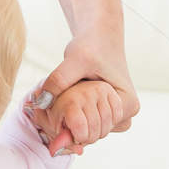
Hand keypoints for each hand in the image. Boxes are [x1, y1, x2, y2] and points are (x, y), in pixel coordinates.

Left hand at [26, 32, 138, 153]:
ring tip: (62, 103)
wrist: (99, 34)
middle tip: (55, 110)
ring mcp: (118, 112)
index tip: (56, 118)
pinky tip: (67, 105)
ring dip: (75, 123)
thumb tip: (40, 103)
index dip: (75, 128)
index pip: (99, 130)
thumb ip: (58, 81)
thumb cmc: (92, 44)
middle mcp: (127, 111)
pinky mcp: (108, 110)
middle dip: (74, 126)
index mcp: (128, 103)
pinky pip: (90, 123)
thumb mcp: (74, 61)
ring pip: (91, 130)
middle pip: (95, 134)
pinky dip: (76, 118)